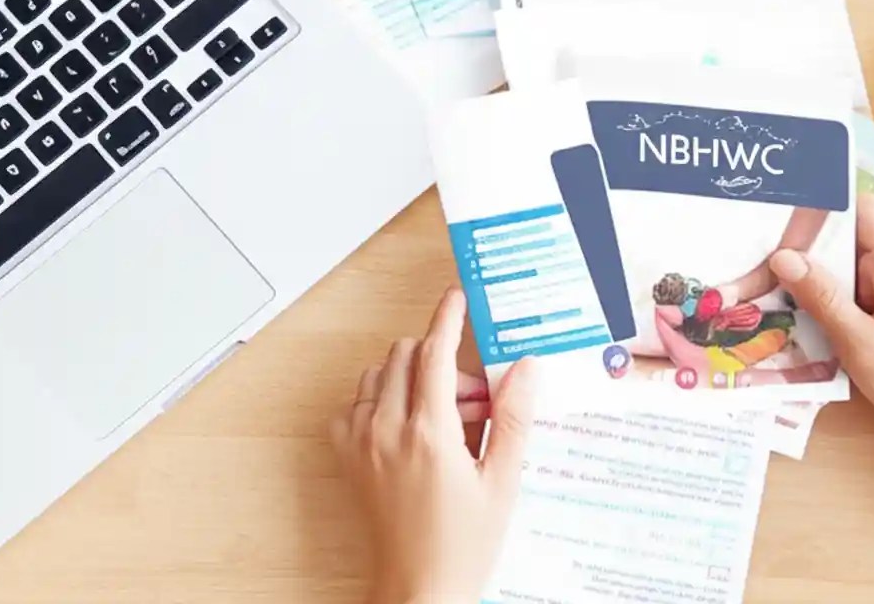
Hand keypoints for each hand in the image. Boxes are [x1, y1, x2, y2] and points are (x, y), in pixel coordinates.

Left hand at [331, 288, 534, 603]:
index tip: (456, 299)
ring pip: (379, 374)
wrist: (418, 588)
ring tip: (444, 417)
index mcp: (429, 434)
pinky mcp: (347, 457)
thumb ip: (514, 419)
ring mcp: (361, 443)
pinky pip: (356, 404)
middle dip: (440, 359)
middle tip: (473, 397)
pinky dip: (381, 399)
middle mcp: (387, 431)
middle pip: (405, 355)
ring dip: (411, 378)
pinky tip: (408, 427)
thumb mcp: (503, 482)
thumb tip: (526, 368)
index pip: (434, 353)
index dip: (447, 318)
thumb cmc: (463, 544)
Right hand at [768, 195, 873, 458]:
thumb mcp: (862, 346)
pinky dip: (822, 297)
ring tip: (758, 281)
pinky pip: (850, 292)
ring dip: (809, 274)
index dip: (825, 203)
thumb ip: (823, 299)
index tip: (780, 208)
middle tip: (753, 254)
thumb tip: (783, 255)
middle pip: (846, 238)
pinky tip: (790, 309)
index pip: (863, 211)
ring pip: (843, 268)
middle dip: (804, 244)